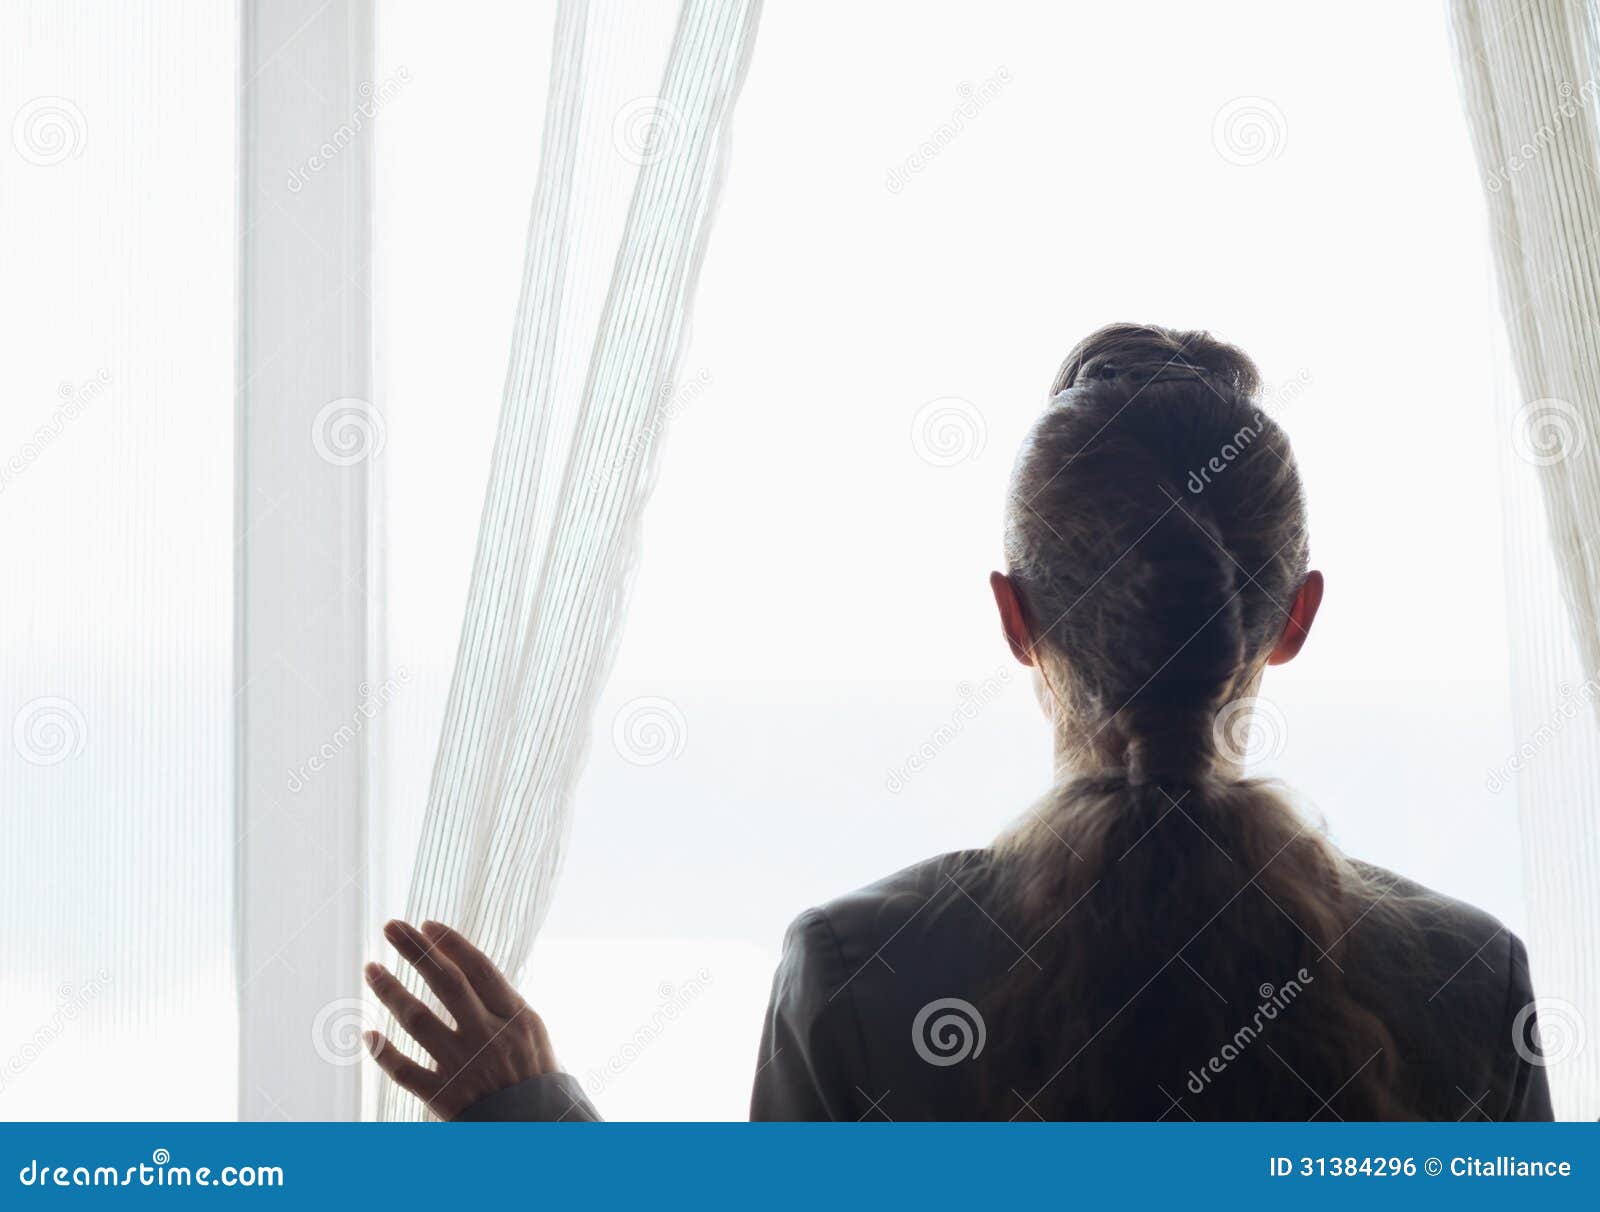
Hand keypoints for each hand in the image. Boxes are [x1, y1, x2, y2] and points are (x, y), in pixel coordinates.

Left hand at [363, 919, 557, 1119]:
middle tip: (391, 926)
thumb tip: (468, 969)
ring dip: (391, 991)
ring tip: (371, 969)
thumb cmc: (536, 1078)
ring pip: (418, 1019)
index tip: (427, 924)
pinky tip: (367, 1035)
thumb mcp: (532, 1033)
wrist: (539, 1131)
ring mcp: (464, 1066)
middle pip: (446, 982)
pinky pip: (405, 1072)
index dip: (451, 943)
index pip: (478, 969)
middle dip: (416, 950)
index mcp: (516, 1017)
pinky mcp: (444, 1097)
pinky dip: (384, 1054)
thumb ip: (502, 1003)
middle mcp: (488, 1036)